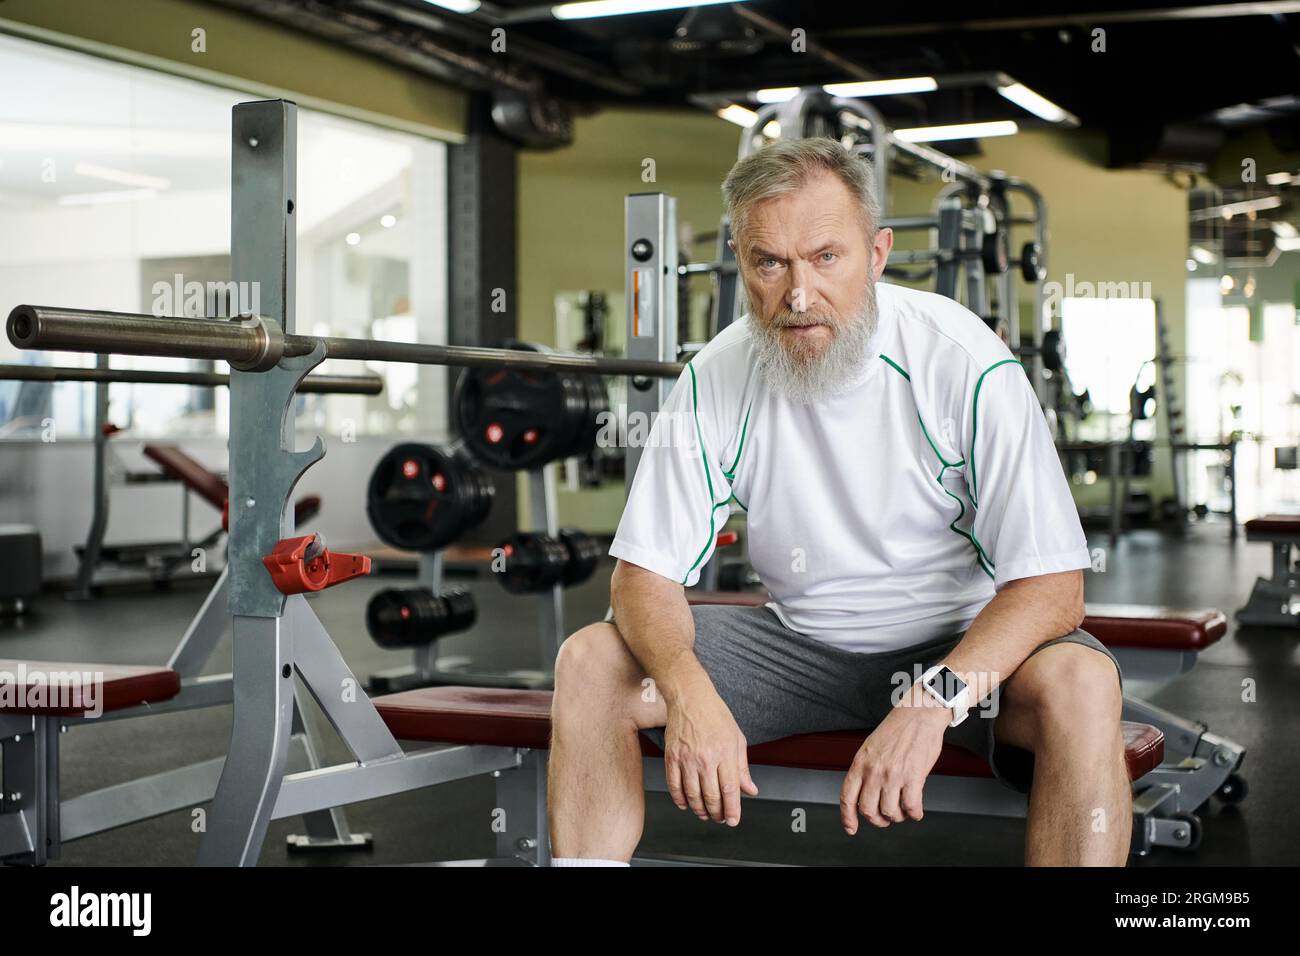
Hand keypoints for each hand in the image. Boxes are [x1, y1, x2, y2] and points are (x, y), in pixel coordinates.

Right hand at [663, 682, 758, 825]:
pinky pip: (674, 785)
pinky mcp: (671, 757)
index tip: (733, 820)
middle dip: (717, 813)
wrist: (690, 697)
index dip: (732, 810)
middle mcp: (706, 758)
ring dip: (699, 810)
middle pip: (711, 796)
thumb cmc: (715, 714)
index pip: (730, 790)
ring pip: (692, 795)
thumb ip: (743, 768)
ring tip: (705, 814)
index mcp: (725, 753)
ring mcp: (687, 758)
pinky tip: (685, 804)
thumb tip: (750, 790)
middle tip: (719, 818)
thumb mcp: (737, 739)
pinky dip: (680, 799)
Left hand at [840, 694, 948, 834]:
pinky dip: (914, 813)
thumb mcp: (871, 747)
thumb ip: (866, 769)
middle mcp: (873, 770)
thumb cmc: (898, 728)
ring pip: (889, 812)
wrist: (919, 713)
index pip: (846, 796)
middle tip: (885, 820)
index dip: (847, 817)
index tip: (851, 828)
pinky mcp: (913, 776)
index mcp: (860, 762)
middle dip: (877, 820)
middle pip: (867, 809)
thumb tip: (864, 792)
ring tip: (903, 812)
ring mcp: (893, 774)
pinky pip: (911, 806)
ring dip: (898, 817)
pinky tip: (916, 810)